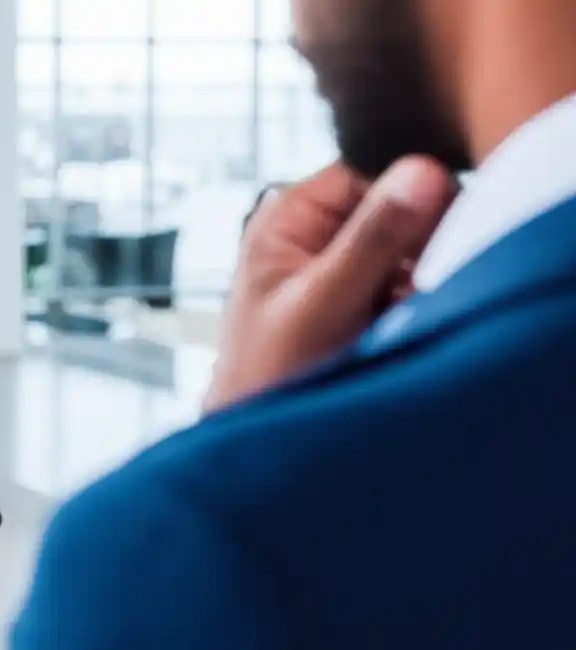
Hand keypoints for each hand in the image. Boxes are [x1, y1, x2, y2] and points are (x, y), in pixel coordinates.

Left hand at [204, 156, 456, 412]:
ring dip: (415, 281)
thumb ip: (373, 239)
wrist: (262, 437)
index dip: (406, 199)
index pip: (369, 171)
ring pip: (406, 250)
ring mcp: (334, 265)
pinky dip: (411, 305)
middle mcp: (311, 232)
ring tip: (391, 318)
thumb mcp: (323, 301)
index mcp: (286, 215)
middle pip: (392, 209)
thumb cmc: (268, 374)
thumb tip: (423, 171)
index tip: (428, 238)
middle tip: (402, 291)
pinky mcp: (357, 298)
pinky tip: (394, 329)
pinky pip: (405, 284)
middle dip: (413, 249)